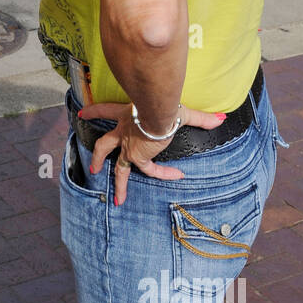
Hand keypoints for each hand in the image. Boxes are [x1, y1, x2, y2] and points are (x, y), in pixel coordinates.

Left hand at [78, 100, 227, 206]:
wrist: (157, 110)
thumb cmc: (163, 103)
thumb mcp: (179, 109)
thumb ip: (200, 117)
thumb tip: (220, 118)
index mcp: (125, 115)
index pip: (105, 111)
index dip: (94, 112)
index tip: (82, 114)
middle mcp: (123, 131)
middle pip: (104, 144)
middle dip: (97, 154)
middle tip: (91, 166)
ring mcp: (128, 146)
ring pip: (117, 165)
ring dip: (119, 182)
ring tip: (116, 198)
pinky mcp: (137, 156)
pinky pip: (150, 170)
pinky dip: (164, 173)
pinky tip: (178, 175)